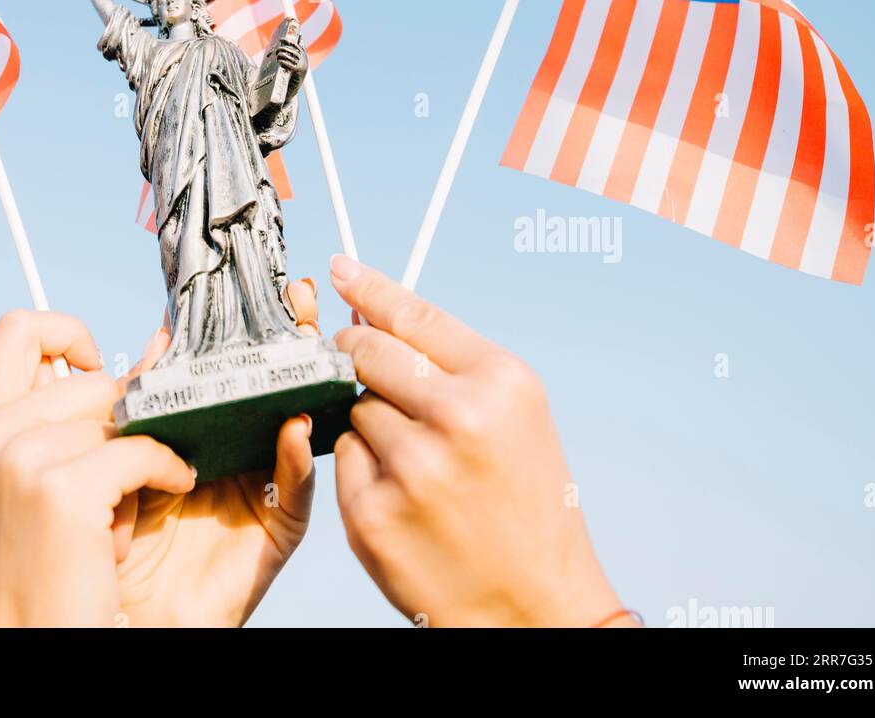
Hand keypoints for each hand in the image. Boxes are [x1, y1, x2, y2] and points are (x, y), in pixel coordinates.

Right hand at [0, 310, 194, 626]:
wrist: (25, 647)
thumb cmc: (38, 570)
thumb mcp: (29, 481)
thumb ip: (63, 414)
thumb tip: (158, 342)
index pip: (18, 329)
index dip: (68, 331)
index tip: (96, 367)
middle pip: (90, 378)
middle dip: (122, 422)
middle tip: (116, 478)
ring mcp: (22, 458)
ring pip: (120, 415)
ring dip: (139, 458)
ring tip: (119, 510)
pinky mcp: (62, 489)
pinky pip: (143, 449)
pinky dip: (170, 469)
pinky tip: (172, 488)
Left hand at [113, 277, 320, 626]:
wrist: (115, 621)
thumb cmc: (113, 547)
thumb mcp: (121, 458)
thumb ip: (145, 404)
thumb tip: (160, 338)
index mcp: (199, 431)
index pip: (232, 367)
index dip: (252, 326)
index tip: (267, 285)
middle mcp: (234, 454)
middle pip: (273, 386)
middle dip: (291, 338)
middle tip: (301, 299)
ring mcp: (259, 488)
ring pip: (295, 425)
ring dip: (308, 382)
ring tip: (312, 343)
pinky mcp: (274, 529)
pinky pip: (296, 491)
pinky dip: (297, 459)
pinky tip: (294, 429)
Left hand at [275, 39, 307, 87]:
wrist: (296, 86)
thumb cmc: (294, 73)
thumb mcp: (296, 61)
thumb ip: (295, 53)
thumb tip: (294, 42)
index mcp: (303, 55)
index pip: (295, 45)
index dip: (288, 41)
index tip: (280, 39)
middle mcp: (304, 58)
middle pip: (291, 50)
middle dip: (282, 49)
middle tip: (277, 51)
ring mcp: (302, 64)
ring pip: (289, 56)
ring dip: (281, 55)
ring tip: (277, 57)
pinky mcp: (298, 70)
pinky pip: (289, 64)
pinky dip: (283, 61)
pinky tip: (279, 61)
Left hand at [329, 257, 630, 627]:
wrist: (535, 606)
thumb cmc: (527, 503)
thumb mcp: (516, 415)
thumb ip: (453, 361)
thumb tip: (372, 311)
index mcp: (501, 384)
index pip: (416, 315)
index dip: (370, 287)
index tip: (340, 268)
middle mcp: (458, 419)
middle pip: (368, 351)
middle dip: (354, 348)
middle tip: (354, 354)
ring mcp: (412, 468)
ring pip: (354, 407)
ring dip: (370, 420)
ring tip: (417, 458)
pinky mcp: (373, 515)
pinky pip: (345, 459)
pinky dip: (364, 468)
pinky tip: (402, 494)